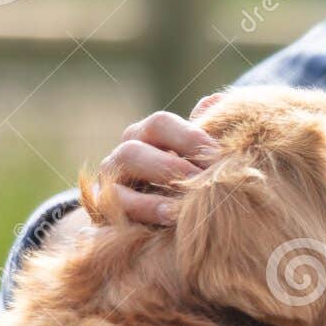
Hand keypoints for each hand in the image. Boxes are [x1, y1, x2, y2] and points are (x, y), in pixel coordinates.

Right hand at [97, 97, 221, 224]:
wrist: (171, 224)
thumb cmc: (196, 186)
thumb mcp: (206, 161)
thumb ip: (210, 134)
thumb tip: (216, 100)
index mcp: (149, 136)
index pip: (161, 124)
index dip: (191, 138)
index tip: (220, 156)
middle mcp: (126, 153)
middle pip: (135, 147)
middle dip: (173, 166)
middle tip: (207, 182)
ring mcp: (110, 179)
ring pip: (118, 171)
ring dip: (156, 187)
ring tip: (188, 202)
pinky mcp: (105, 208)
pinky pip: (115, 204)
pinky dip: (144, 208)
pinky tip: (173, 217)